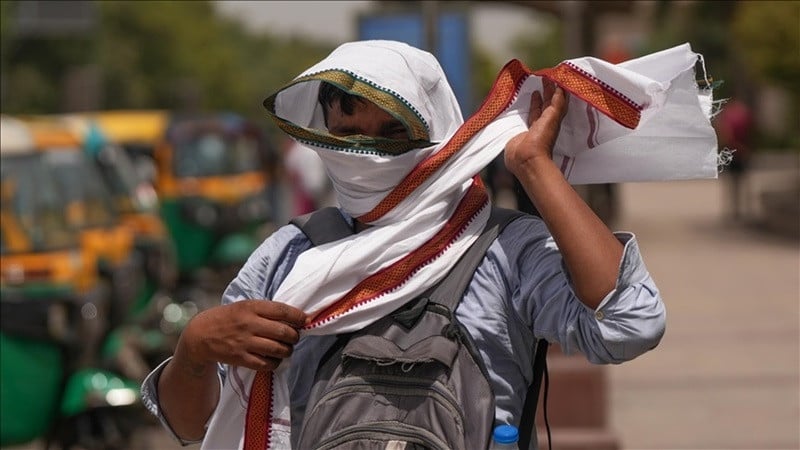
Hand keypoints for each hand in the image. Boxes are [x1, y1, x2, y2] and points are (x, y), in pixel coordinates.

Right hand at [176, 300, 306, 371]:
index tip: (305, 320)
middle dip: (295, 336)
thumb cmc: (229, 318)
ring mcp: (245, 342)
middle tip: (294, 337)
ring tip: (286, 348)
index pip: (282, 310)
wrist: (201, 335)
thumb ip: (267, 311)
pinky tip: (274, 358)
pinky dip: (275, 363)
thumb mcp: (246, 306)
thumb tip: (296, 318)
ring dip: (288, 350)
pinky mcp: (241, 358)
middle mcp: (249, 324)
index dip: (298, 316)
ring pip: (278, 349)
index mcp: (251, 307)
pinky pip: (267, 364)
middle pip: (284, 332)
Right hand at [504, 78, 567, 176]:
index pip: (556, 101)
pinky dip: (523, 109)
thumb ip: (557, 103)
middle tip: (543, 79)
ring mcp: (532, 128)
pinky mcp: (520, 131)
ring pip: (535, 110)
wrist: (526, 158)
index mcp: (553, 119)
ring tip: (534, 89)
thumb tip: (560, 88)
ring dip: (535, 100)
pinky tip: (520, 103)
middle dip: (546, 93)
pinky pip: (523, 117)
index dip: (556, 90)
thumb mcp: (552, 118)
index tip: (553, 78)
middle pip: (546, 104)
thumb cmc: (542, 139)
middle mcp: (543, 123)